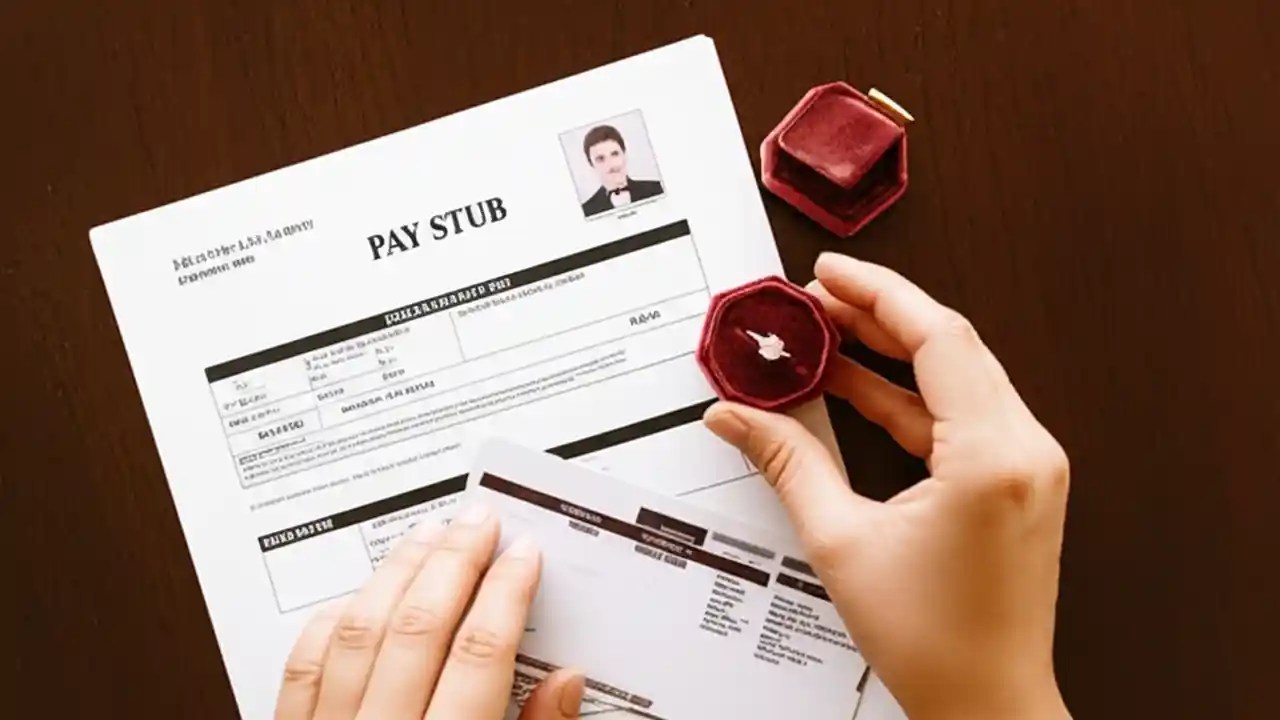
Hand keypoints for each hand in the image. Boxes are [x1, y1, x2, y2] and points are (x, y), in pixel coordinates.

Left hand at [274, 505, 582, 719]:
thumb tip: (565, 682)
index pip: (481, 653)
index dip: (506, 592)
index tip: (524, 553)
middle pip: (419, 627)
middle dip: (455, 561)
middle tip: (479, 519)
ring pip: (361, 633)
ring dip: (398, 573)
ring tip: (427, 535)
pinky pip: (306, 666)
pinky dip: (335, 621)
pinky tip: (360, 594)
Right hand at [704, 253, 1070, 719]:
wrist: (987, 703)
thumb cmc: (937, 644)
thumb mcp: (841, 541)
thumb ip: (786, 462)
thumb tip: (740, 418)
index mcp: (992, 457)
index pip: (937, 336)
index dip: (878, 292)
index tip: (831, 273)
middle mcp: (1026, 451)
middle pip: (950, 345)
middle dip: (878, 315)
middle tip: (817, 300)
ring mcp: (1029, 465)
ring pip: (957, 376)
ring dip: (892, 354)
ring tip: (828, 338)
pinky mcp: (1018, 481)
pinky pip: (963, 415)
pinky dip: (910, 397)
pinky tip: (858, 389)